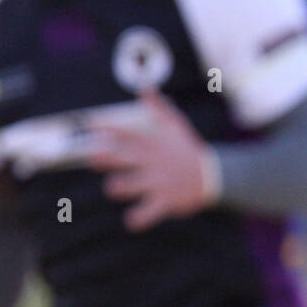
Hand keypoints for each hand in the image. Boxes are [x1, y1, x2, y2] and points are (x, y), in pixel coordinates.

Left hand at [88, 90, 213, 231]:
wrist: (213, 175)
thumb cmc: (188, 149)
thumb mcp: (177, 125)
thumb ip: (159, 107)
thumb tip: (144, 86)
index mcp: (153, 143)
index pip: (127, 132)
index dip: (108, 128)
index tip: (92, 125)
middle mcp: (152, 161)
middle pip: (122, 157)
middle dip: (104, 157)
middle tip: (94, 157)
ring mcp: (157, 182)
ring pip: (127, 186)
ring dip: (118, 187)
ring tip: (115, 187)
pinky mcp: (165, 201)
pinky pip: (147, 213)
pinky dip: (138, 219)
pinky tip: (132, 220)